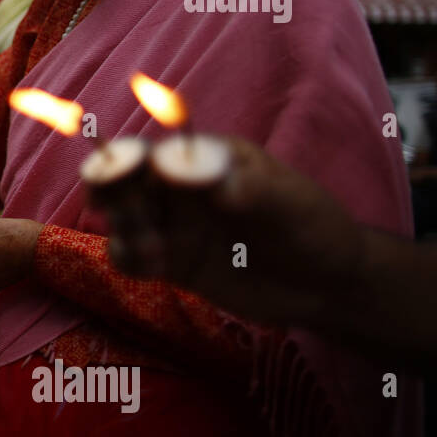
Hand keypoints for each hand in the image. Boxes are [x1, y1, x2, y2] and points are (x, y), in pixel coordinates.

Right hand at [96, 137, 364, 327]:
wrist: (326, 285)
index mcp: (204, 158)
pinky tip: (154, 267)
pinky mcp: (170, 262)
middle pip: (123, 179)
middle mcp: (179, 187)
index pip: (154, 150)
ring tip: (155, 251)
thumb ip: (246, 187)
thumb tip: (198, 176)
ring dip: (123, 229)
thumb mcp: (289, 203)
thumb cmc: (313, 227)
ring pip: (121, 217)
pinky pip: (129, 256)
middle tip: (117, 211)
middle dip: (110, 190)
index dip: (126, 157)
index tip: (121, 174)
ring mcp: (172, 225)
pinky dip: (128, 258)